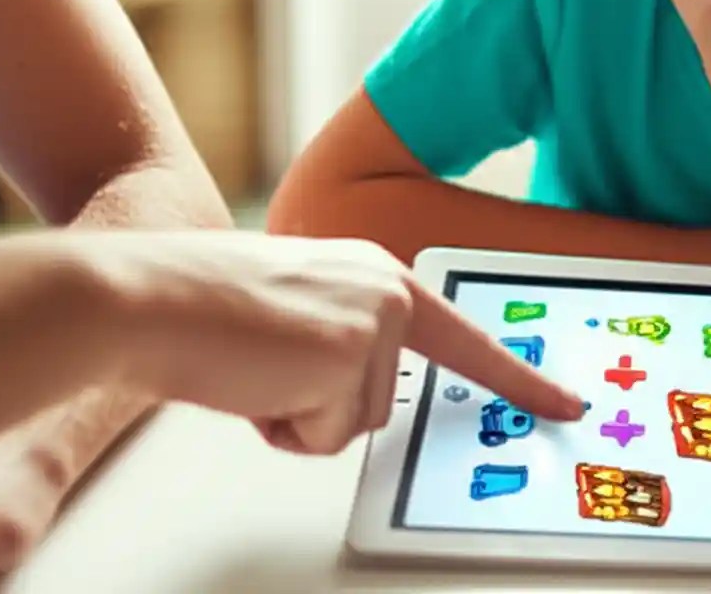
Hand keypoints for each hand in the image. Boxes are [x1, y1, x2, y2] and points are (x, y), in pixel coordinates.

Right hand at [79, 231, 584, 453]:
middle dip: (320, 406)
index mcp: (379, 273)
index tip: (564, 404)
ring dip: (297, 415)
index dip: (518, 379)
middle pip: (381, 401)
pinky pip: (325, 437)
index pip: (464, 339)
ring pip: (354, 424)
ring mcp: (374, 322)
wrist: (146, 296)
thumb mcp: (296, 309)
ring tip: (253, 367)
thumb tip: (354, 389)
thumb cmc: (202, 304)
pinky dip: (281, 427)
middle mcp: (388, 291)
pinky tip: (250, 379)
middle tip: (267, 368)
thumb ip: (344, 339)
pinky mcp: (350, 355)